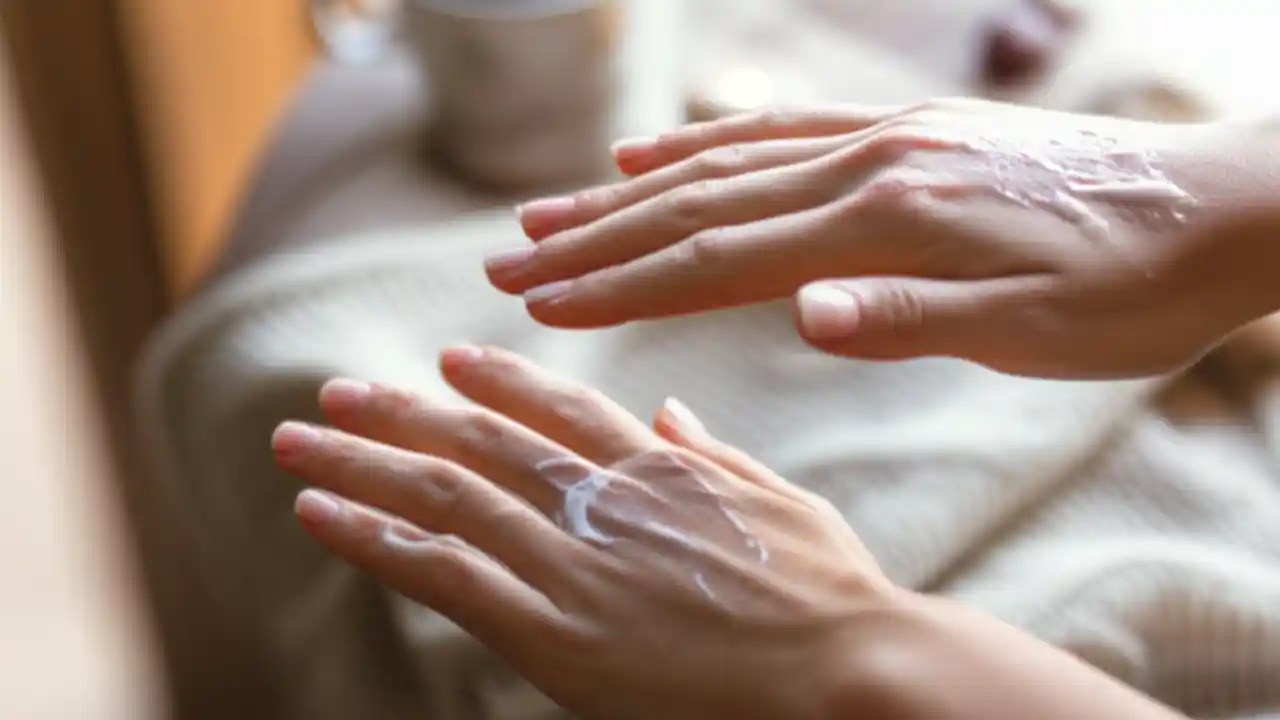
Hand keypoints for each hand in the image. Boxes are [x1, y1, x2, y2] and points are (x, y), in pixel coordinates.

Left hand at [272, 347, 898, 719]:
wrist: (854, 667)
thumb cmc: (833, 594)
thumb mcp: (779, 502)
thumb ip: (712, 455)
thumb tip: (668, 413)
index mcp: (659, 469)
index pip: (559, 408)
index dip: (494, 382)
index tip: (446, 362)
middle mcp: (605, 501)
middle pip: (479, 444)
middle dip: (399, 414)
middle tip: (333, 393)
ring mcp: (576, 563)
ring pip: (445, 497)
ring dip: (363, 464)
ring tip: (299, 441)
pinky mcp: (555, 633)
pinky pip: (445, 574)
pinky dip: (375, 539)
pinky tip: (322, 516)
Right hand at [488, 99, 1271, 377]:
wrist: (1221, 205)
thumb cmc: (1132, 285)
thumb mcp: (1035, 330)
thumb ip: (912, 320)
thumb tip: (803, 316)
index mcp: (887, 220)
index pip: (721, 259)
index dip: (622, 286)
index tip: (539, 304)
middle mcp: (868, 163)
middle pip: (699, 203)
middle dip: (594, 239)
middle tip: (504, 260)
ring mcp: (883, 137)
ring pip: (726, 161)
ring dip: (629, 191)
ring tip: (552, 208)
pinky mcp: (904, 131)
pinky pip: (782, 130)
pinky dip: (708, 142)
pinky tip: (661, 150)